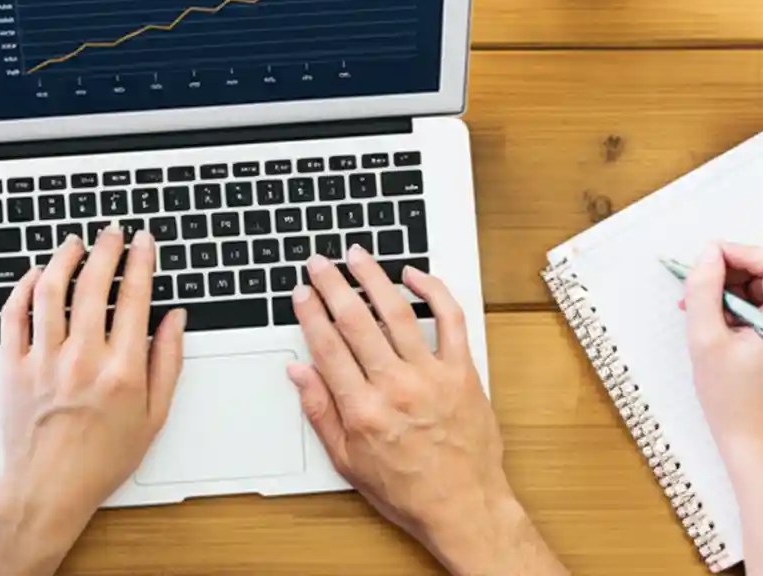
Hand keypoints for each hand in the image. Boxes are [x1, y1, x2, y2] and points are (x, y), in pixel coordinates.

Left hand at [0, 226, 185, 539]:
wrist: (48, 488)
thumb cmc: (102, 459)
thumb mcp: (155, 416)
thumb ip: (168, 362)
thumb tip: (175, 319)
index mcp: (122, 369)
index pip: (135, 297)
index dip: (141, 261)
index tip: (144, 242)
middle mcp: (82, 358)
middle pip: (93, 284)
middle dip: (106, 249)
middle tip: (112, 233)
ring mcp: (44, 359)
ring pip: (51, 290)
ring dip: (65, 258)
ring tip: (74, 243)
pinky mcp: (12, 366)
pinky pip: (14, 314)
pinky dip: (25, 287)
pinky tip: (37, 274)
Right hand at [289, 248, 564, 575]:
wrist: (464, 507)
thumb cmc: (408, 491)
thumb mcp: (348, 462)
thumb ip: (321, 412)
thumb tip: (298, 372)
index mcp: (363, 410)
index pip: (327, 346)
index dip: (310, 313)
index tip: (301, 293)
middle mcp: (395, 386)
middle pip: (355, 320)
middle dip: (332, 285)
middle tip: (319, 263)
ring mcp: (431, 375)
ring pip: (397, 312)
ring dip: (373, 278)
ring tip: (357, 256)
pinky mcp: (462, 372)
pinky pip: (449, 321)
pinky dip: (434, 292)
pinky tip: (415, 275)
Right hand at [683, 242, 762, 452]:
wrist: (752, 436)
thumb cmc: (729, 395)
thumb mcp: (705, 339)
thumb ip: (704, 291)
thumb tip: (709, 253)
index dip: (740, 253)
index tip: (706, 261)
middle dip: (730, 273)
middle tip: (693, 289)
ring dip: (729, 290)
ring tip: (697, 310)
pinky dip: (738, 306)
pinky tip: (713, 321)